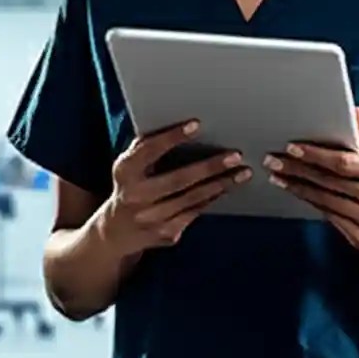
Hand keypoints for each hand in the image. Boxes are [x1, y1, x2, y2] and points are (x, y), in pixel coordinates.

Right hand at [97, 120, 251, 256]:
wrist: (116, 232)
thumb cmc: (129, 187)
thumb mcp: (128, 165)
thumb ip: (146, 147)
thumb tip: (179, 126)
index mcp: (125, 173)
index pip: (149, 151)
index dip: (172, 137)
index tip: (196, 124)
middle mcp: (135, 197)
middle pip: (178, 180)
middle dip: (210, 167)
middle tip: (235, 156)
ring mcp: (151, 219)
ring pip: (192, 199)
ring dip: (220, 184)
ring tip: (242, 172)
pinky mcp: (166, 234)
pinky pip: (195, 213)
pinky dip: (212, 199)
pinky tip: (226, 188)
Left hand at [263, 107, 358, 255]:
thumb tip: (353, 111)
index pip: (346, 162)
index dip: (316, 154)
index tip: (292, 147)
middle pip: (330, 182)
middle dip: (297, 169)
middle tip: (272, 159)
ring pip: (326, 201)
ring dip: (297, 187)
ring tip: (276, 175)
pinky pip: (329, 217)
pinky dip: (310, 202)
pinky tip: (295, 191)